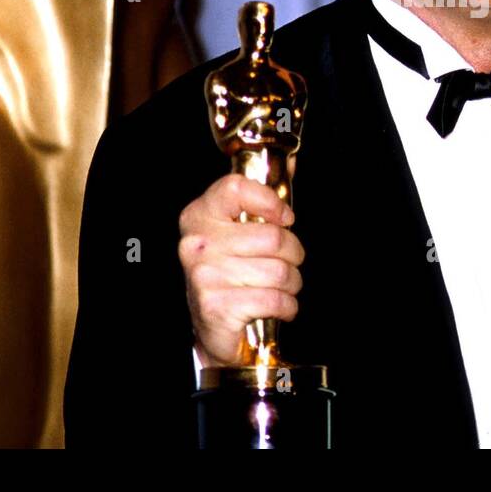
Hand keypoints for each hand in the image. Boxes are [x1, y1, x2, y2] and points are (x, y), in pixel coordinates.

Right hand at [177, 172, 304, 367]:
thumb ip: (261, 200)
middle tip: (289, 262)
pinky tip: (281, 306)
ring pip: (279, 271)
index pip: (236, 188)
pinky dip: (288, 306)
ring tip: (283, 287)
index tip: (285, 218)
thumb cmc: (230, 273)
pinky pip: (275, 299)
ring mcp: (204, 275)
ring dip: (292, 283)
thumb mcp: (238, 233)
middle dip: (294, 253)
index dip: (270, 201)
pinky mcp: (217, 307)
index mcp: (199, 215)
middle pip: (272, 237)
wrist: (212, 328)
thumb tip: (292, 163)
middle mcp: (197, 243)